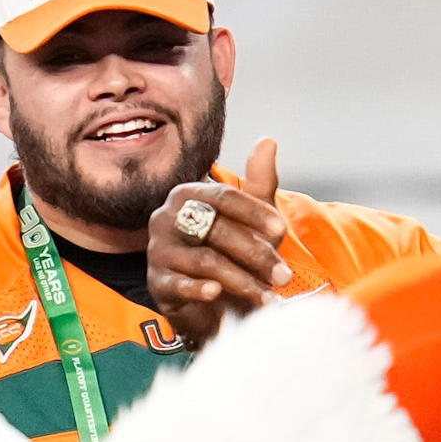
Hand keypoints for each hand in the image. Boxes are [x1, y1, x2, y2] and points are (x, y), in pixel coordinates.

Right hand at [150, 140, 294, 350]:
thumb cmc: (232, 253)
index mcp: (189, 195)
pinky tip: (217, 294)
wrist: (212, 302)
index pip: (224, 197)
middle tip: (284, 275)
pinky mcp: (156, 282)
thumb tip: (269, 139)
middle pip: (216, 229)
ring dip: (241, 280)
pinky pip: (179, 285)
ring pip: (205, 260)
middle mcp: (167, 217)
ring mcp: (158, 250)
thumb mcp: (251, 217)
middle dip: (255, 253)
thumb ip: (259, 182)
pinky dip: (199, 290)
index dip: (254, 213)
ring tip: (267, 295)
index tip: (281, 231)